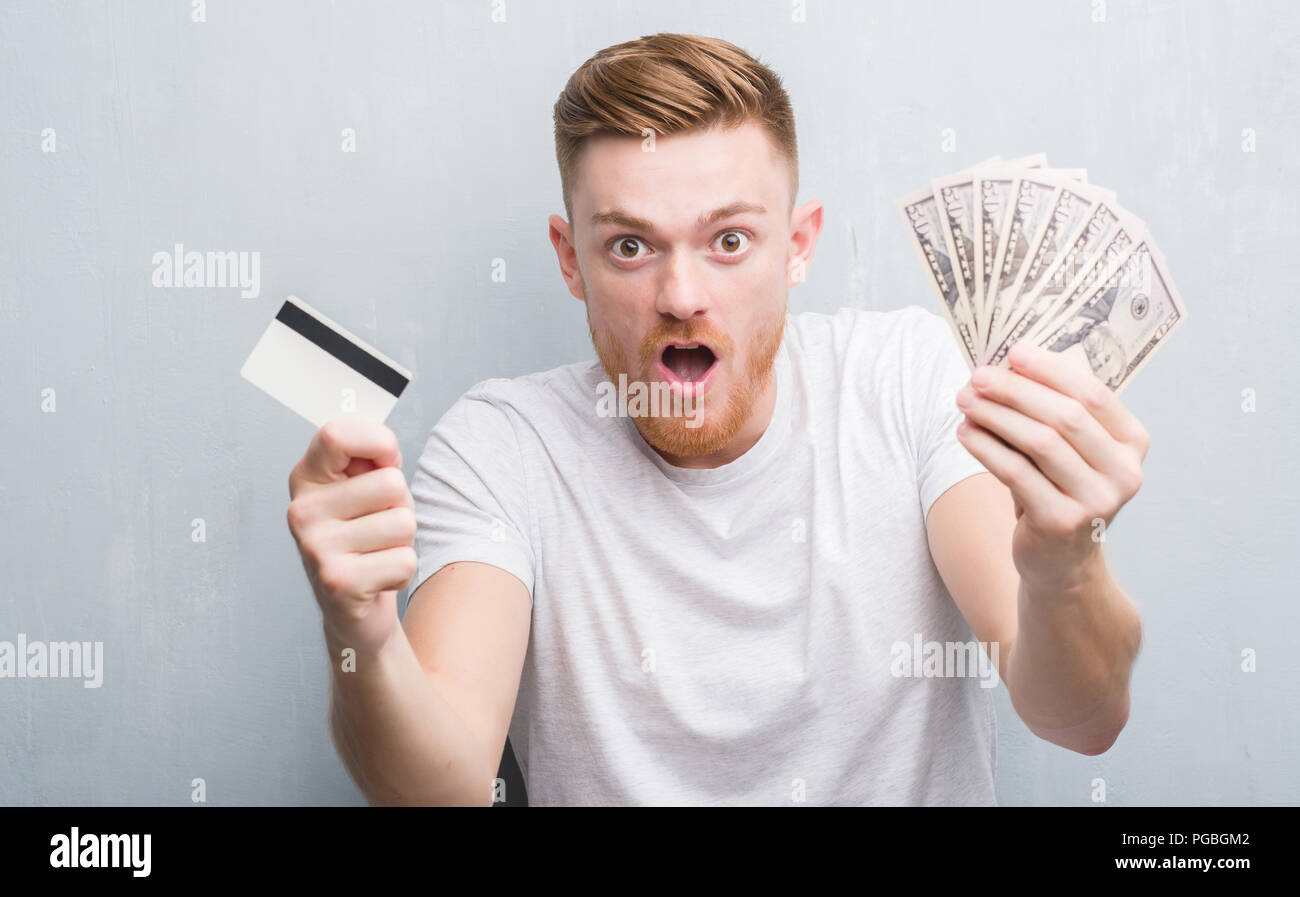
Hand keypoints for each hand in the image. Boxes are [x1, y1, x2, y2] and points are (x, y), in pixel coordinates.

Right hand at [286, 418, 416, 654]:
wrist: (352, 609)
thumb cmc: (366, 536)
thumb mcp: (366, 487)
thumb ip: (374, 458)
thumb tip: (385, 451)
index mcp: (306, 478)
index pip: (337, 435)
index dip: (379, 442)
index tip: (385, 462)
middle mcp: (301, 510)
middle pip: (391, 483)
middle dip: (401, 507)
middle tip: (379, 529)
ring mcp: (315, 547)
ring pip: (404, 523)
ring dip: (403, 541)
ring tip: (377, 552)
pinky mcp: (337, 582)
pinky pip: (405, 560)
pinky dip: (402, 572)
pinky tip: (377, 578)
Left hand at [954, 343, 1149, 591]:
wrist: (1061, 560)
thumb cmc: (1058, 489)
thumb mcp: (1066, 450)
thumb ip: (1050, 411)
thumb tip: (1006, 364)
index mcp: (1132, 443)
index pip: (1093, 394)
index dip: (1051, 370)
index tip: (1013, 351)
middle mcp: (1124, 472)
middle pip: (1065, 416)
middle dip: (1017, 390)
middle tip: (979, 376)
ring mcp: (1097, 500)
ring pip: (1040, 443)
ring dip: (996, 415)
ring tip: (964, 400)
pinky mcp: (1062, 522)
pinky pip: (1016, 474)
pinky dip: (986, 448)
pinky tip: (964, 432)